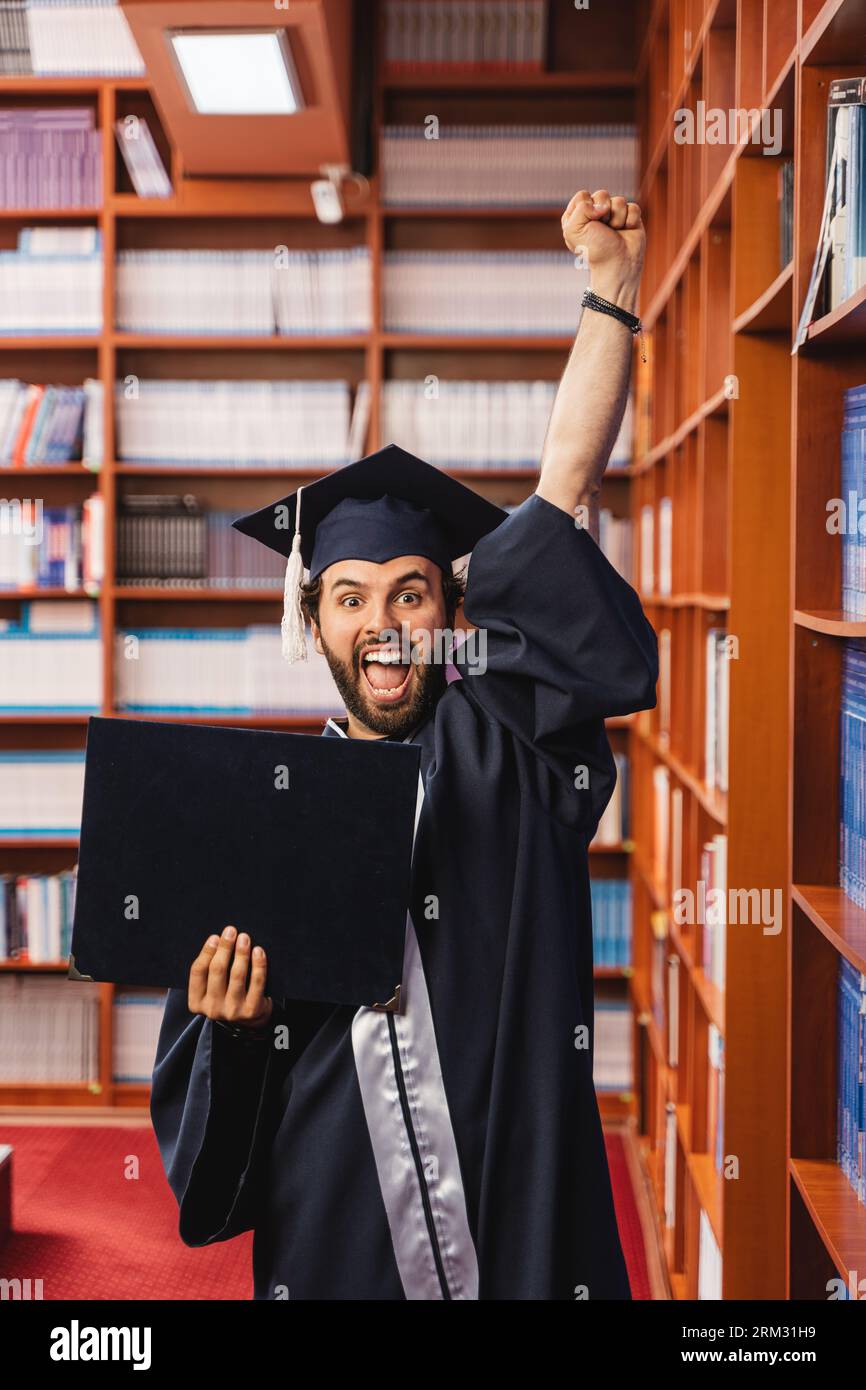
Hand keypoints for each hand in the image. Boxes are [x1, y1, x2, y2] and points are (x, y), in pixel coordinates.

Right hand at [188, 925, 273, 1032]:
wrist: (250, 1020)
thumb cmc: (227, 995)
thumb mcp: (212, 988)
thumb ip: (210, 970)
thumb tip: (218, 939)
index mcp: (196, 1002)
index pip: (197, 972)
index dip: (206, 952)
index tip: (215, 937)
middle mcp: (212, 1009)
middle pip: (217, 970)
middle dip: (225, 948)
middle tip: (231, 931)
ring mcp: (232, 1011)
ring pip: (237, 975)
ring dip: (241, 953)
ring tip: (244, 938)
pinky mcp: (251, 1010)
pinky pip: (256, 982)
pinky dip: (258, 964)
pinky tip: (258, 951)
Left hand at [561, 189, 644, 306]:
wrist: (618, 265)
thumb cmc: (594, 250)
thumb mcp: (575, 230)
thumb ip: (581, 208)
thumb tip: (603, 205)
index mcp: (578, 215)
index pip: (582, 195)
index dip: (587, 207)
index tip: (589, 224)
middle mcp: (595, 213)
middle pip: (602, 194)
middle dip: (603, 212)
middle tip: (603, 229)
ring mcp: (614, 214)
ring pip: (619, 200)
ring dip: (617, 219)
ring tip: (614, 232)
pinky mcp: (630, 217)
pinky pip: (633, 207)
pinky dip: (630, 220)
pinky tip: (626, 231)